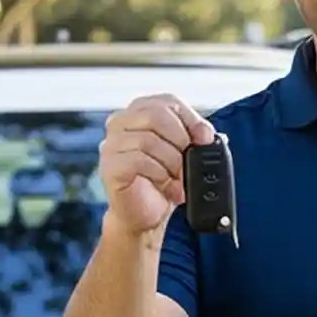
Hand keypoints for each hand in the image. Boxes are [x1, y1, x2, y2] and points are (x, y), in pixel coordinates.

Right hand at [98, 93, 215, 234]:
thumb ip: (194, 138)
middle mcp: (121, 122)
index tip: (204, 138)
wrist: (145, 214)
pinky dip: (158, 173)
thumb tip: (206, 134)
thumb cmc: (161, 181)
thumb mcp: (184, 154)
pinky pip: (139, 160)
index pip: (168, 101)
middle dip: (180, 140)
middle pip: (156, 115)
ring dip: (171, 162)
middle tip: (188, 160)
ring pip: (149, 140)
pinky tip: (162, 182)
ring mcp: (111, 144)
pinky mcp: (110, 166)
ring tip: (175, 177)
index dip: (190, 119)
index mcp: (139, 112)